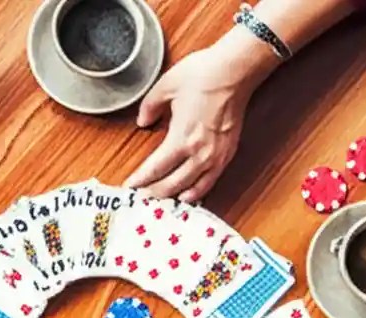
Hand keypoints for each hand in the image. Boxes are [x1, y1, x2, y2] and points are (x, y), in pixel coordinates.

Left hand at [124, 33, 273, 202]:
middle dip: (153, 192)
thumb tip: (143, 121)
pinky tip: (189, 195)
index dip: (140, 180)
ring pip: (191, 188)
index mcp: (181, 138)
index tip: (129, 185)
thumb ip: (149, 107)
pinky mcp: (228, 153)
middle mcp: (199, 153)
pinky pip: (211, 182)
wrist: (236, 71)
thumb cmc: (204, 75)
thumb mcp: (165, 86)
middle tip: (140, 196)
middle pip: (171, 184)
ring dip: (173, 196)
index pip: (155, 168)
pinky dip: (198, 192)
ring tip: (160, 200)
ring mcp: (216, 156)